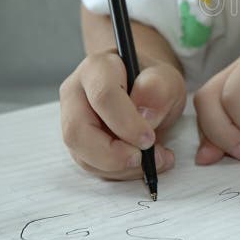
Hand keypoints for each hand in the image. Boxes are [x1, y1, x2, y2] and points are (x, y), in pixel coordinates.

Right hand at [59, 50, 185, 179]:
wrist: (146, 91)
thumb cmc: (154, 82)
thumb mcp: (167, 79)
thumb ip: (158, 90)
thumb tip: (144, 116)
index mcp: (98, 68)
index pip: (102, 96)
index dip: (125, 122)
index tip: (148, 139)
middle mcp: (76, 93)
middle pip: (78, 130)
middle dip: (112, 154)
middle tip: (144, 159)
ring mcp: (71, 119)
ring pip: (81, 153)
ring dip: (118, 167)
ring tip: (153, 162)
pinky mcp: (78, 143)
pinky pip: (90, 165)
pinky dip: (118, 172)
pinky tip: (143, 164)